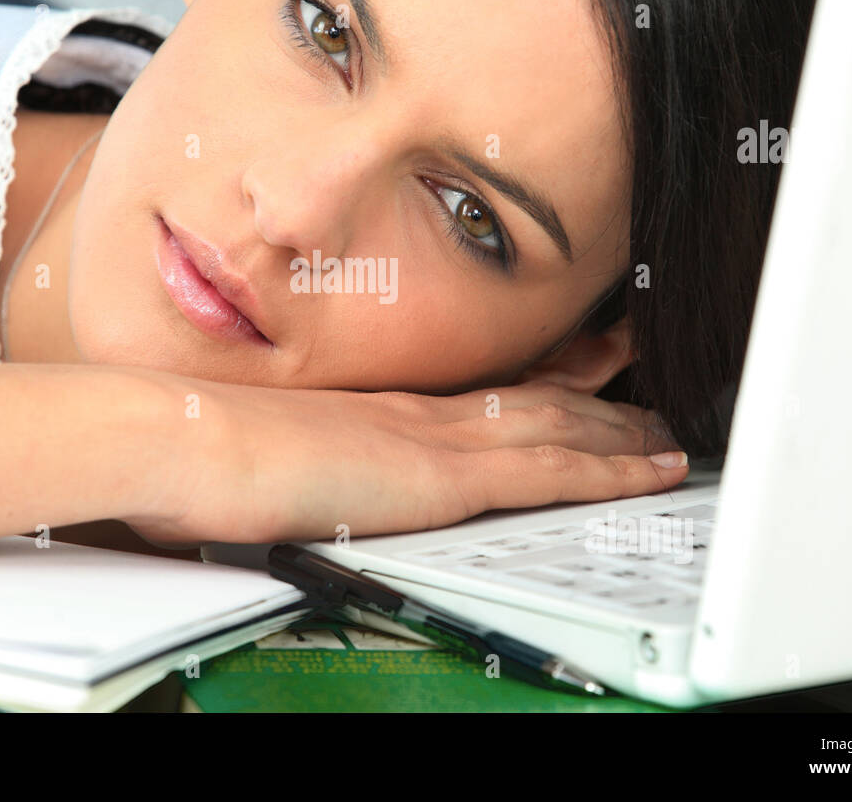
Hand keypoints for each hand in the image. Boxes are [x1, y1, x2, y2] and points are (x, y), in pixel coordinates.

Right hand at [125, 376, 688, 547]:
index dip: (537, 382)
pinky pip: (551, 470)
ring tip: (668, 437)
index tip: (577, 370)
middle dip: (595, 399)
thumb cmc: (201, 449)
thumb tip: (285, 480)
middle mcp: (419, 414)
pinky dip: (610, 468)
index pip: (477, 393)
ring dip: (619, 433)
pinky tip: (651, 470)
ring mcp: (436, 439)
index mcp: (380, 411)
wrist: (183, 435)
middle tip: (646, 387)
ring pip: (557, 428)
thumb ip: (294, 463)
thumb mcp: (259, 454)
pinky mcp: (444, 475)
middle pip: (530, 401)